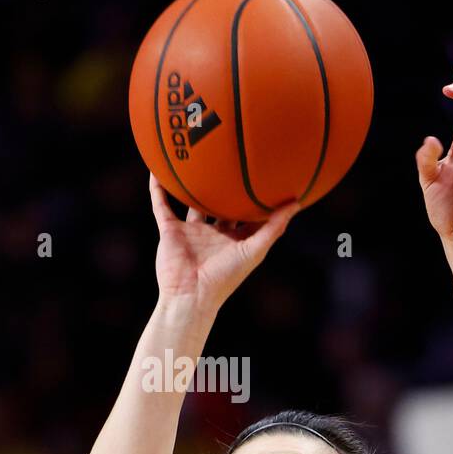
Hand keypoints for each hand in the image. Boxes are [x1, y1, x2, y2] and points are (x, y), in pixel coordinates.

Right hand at [148, 172, 299, 314]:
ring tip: (191, 157)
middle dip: (225, 186)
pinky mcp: (170, 230)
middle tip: (231, 157)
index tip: (266, 174)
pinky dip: (157, 189)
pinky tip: (156, 169)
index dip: (255, 197)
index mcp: (234, 238)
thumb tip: (297, 202)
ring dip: (189, 183)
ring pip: (191, 201)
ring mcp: (191, 231)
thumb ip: (275, 227)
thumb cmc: (226, 277)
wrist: (191, 296)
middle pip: (220, 204)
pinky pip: (161, 205)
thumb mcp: (255, 250)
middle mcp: (213, 233)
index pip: (247, 213)